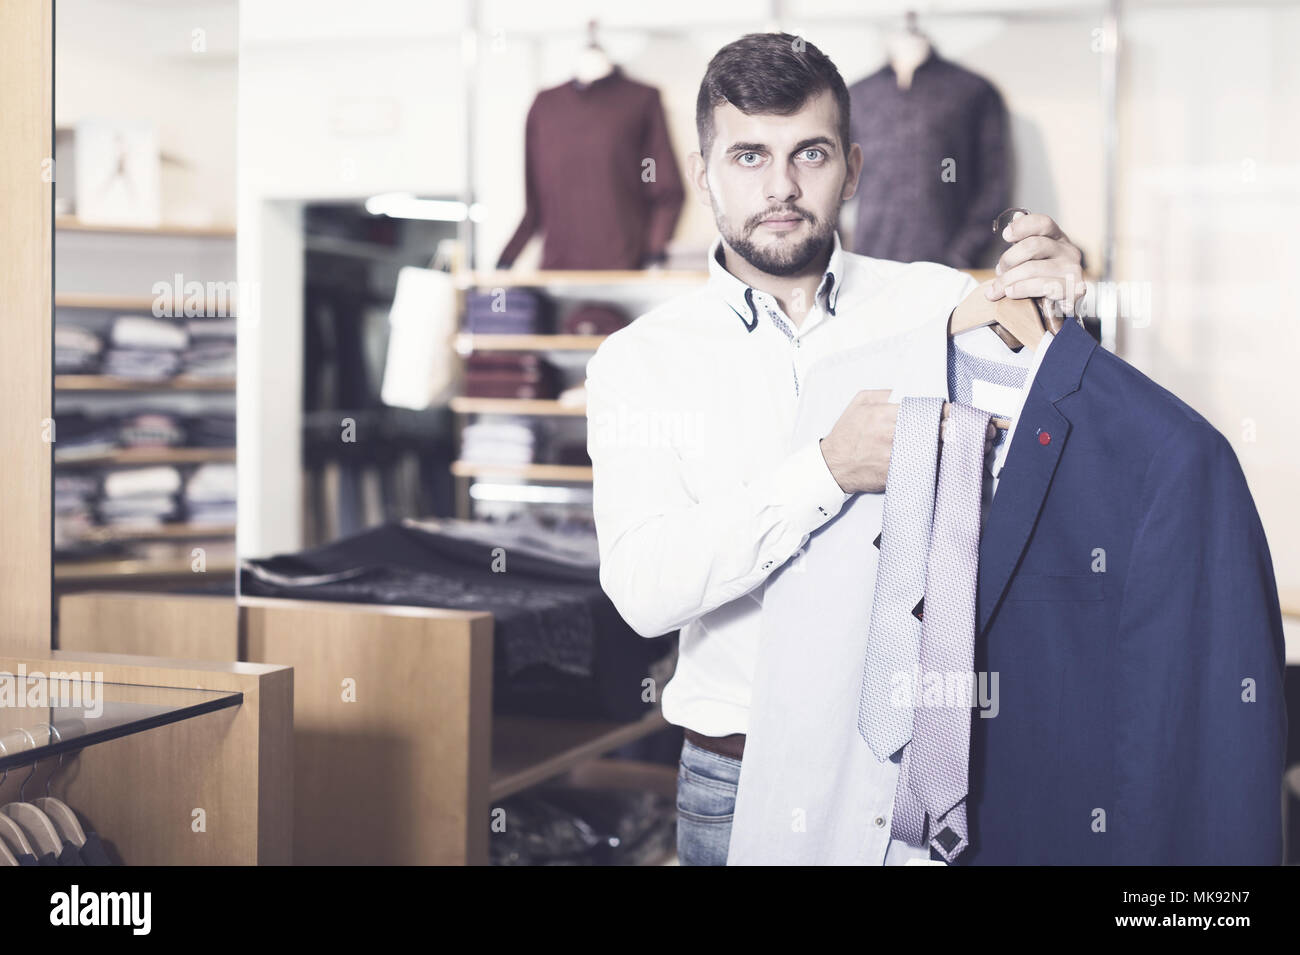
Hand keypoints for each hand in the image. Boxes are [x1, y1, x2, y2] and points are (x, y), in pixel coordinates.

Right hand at [819, 393, 999, 493]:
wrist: (833, 467)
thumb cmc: (846, 433)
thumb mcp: (861, 401)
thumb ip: (887, 392)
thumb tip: (910, 390)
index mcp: (890, 414)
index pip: (932, 410)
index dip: (955, 412)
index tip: (969, 414)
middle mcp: (898, 436)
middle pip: (942, 432)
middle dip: (967, 431)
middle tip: (988, 431)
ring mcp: (901, 458)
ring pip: (940, 453)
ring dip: (964, 450)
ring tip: (982, 447)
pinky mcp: (902, 475)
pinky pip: (930, 470)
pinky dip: (947, 467)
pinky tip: (961, 464)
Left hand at [986, 212, 1085, 318]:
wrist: (1058, 312)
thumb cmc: (1040, 281)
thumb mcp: (1031, 260)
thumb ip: (1023, 242)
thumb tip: (1015, 218)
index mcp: (1058, 239)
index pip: (1043, 223)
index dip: (1023, 226)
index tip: (1005, 235)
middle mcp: (1069, 251)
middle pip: (1033, 245)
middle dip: (1008, 259)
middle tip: (998, 272)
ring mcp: (1073, 270)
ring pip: (1033, 268)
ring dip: (1008, 280)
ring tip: (997, 290)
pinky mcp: (1074, 290)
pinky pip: (1042, 286)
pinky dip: (1021, 289)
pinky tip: (1011, 293)